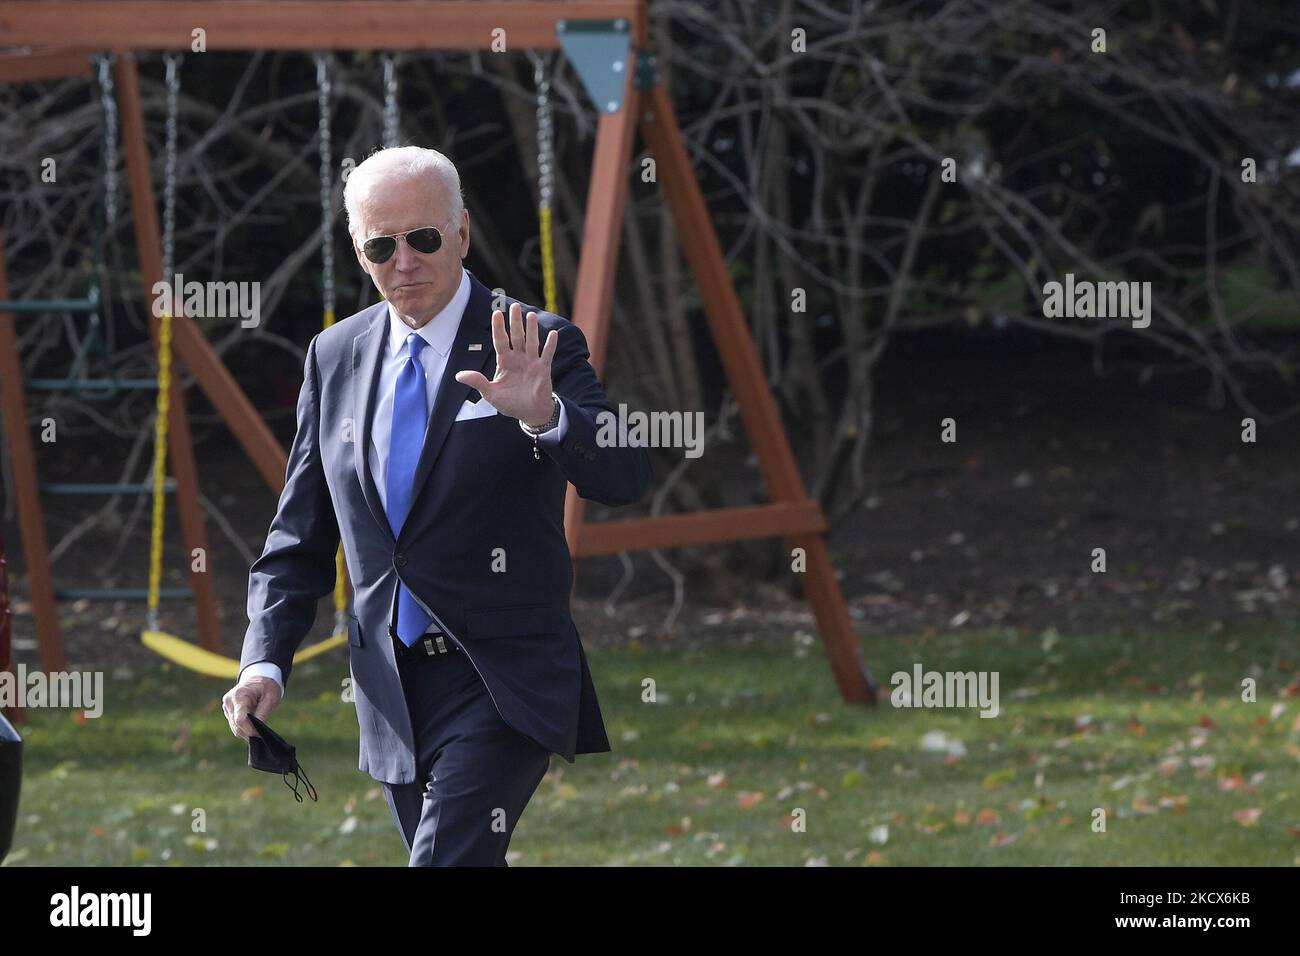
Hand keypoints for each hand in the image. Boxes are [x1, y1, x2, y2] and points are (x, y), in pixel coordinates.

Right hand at [222, 676, 282, 739]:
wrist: (258, 677)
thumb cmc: (266, 686)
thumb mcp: (271, 696)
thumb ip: (263, 712)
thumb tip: (258, 729)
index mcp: (239, 695)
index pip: (240, 719)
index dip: (249, 730)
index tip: (259, 735)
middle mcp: (229, 701)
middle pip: (236, 725)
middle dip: (249, 732)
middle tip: (262, 736)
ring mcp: (227, 706)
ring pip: (235, 727)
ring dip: (246, 731)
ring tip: (259, 731)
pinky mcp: (228, 711)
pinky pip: (235, 724)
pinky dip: (244, 728)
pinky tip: (253, 727)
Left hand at [455, 301, 557, 426]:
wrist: (530, 414)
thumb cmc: (510, 403)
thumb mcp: (490, 394)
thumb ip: (478, 382)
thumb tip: (459, 376)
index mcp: (505, 361)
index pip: (500, 341)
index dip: (498, 328)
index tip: (496, 313)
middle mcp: (518, 358)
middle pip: (516, 337)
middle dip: (515, 322)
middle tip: (514, 306)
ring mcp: (531, 362)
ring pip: (531, 342)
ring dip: (531, 329)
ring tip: (530, 315)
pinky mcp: (543, 369)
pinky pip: (547, 354)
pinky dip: (550, 345)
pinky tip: (553, 334)